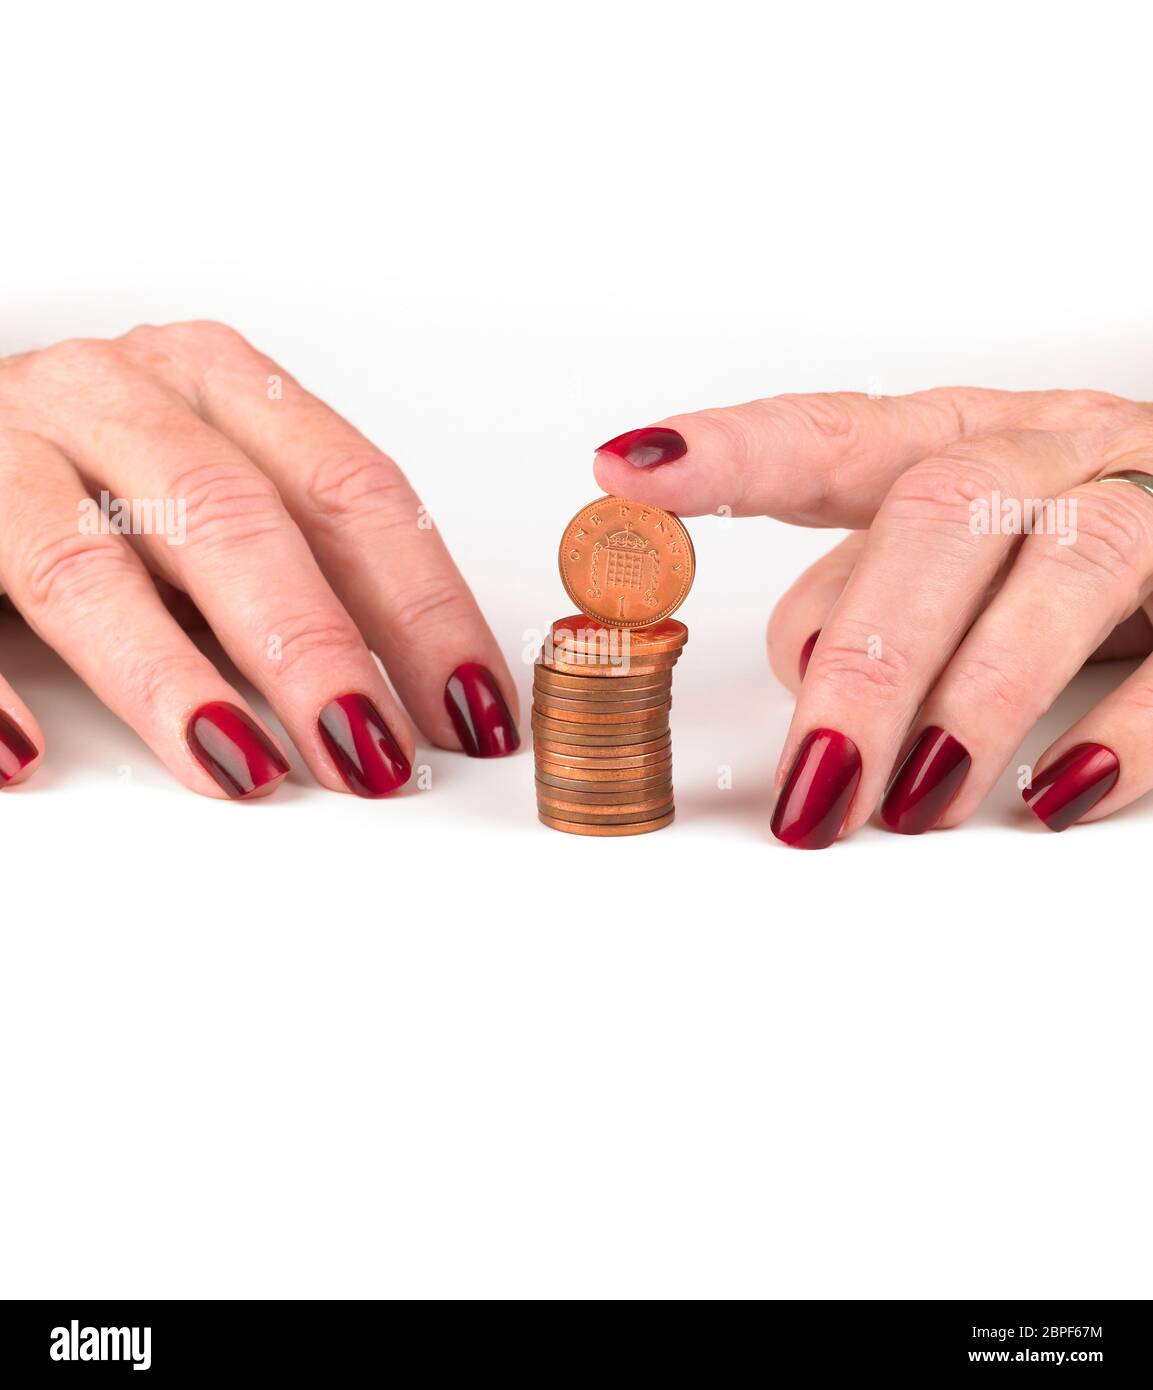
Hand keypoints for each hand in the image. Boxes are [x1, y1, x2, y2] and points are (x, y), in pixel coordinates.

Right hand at [0, 322, 518, 798]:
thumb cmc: (103, 471)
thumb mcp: (218, 500)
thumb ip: (304, 568)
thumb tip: (419, 697)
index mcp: (219, 383)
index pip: (350, 490)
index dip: (420, 604)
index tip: (468, 709)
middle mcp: (116, 394)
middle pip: (232, 516)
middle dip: (311, 647)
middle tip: (369, 753)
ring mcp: (6, 440)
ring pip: (85, 558)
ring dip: (167, 675)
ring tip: (239, 767)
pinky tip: (28, 758)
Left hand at [593, 389, 1152, 845]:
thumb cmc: (1063, 542)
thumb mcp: (956, 553)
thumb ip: (866, 589)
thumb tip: (805, 663)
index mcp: (959, 438)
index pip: (830, 433)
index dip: (733, 452)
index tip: (629, 471)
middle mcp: (1050, 450)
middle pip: (942, 516)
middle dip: (869, 659)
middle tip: (816, 781)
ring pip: (1063, 566)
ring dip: (979, 695)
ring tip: (915, 801)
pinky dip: (1123, 729)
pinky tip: (1057, 790)